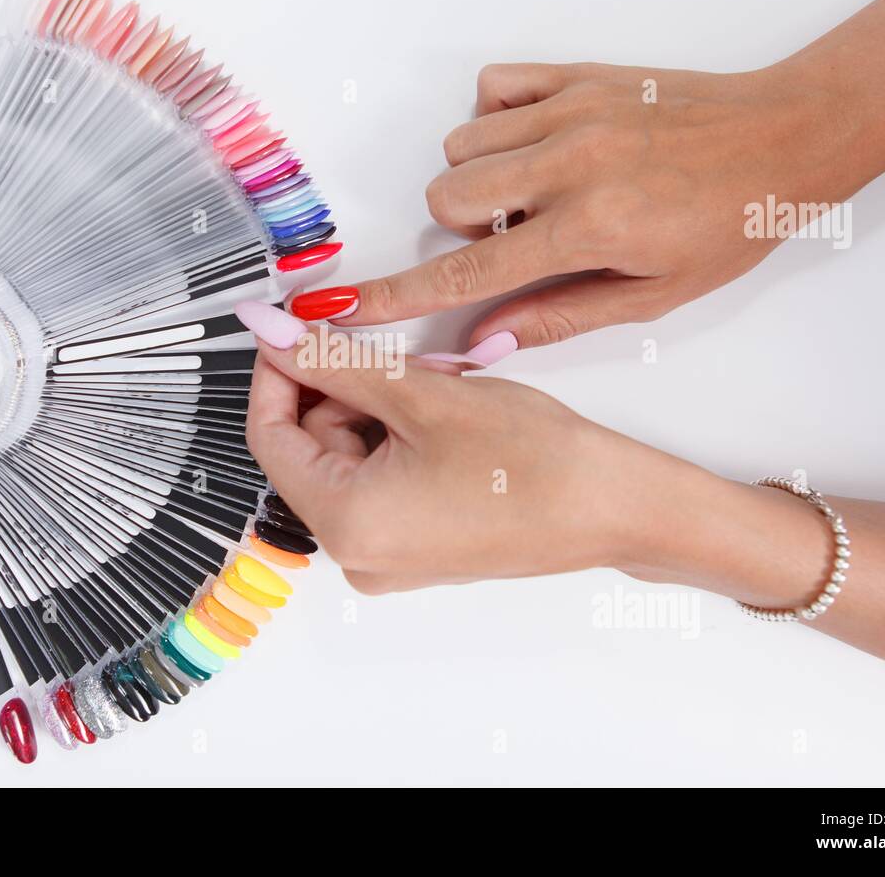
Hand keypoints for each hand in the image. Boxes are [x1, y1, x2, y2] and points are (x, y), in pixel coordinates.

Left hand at [242, 309, 708, 592]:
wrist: (615, 507)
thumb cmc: (535, 464)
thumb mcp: (419, 393)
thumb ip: (334, 360)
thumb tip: (274, 334)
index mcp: (345, 525)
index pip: (269, 436)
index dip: (277, 371)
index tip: (290, 328)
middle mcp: (358, 555)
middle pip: (312, 447)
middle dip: (343, 389)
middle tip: (393, 349)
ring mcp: (389, 557)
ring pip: (351, 458)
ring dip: (378, 407)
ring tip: (435, 380)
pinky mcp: (419, 549)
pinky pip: (382, 481)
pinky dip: (400, 437)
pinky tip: (441, 409)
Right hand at [291, 60, 865, 349]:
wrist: (786, 139)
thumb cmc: (728, 225)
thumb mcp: (653, 297)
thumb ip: (559, 316)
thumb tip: (483, 340)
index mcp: (589, 228)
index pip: (467, 274)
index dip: (397, 298)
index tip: (345, 309)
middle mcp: (568, 164)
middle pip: (445, 199)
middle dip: (460, 232)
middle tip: (518, 241)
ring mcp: (569, 111)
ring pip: (461, 149)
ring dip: (481, 183)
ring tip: (537, 195)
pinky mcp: (576, 76)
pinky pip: (491, 92)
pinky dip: (495, 125)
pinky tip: (536, 149)